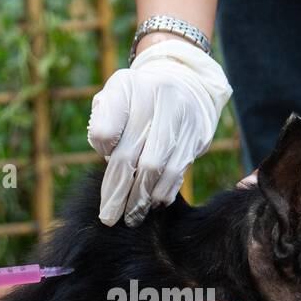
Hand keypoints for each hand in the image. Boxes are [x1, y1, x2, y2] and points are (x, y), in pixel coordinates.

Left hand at [89, 38, 231, 226]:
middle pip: (130, 157)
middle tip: (108, 217)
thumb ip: (104, 123)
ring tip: (131, 216)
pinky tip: (153, 202)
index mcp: (127, 87)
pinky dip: (163, 192)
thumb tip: (107, 155)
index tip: (105, 155)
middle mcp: (156, 98)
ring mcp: (179, 118)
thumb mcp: (115, 97)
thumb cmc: (139, 98)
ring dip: (141, 198)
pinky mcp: (197, 136)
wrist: (186, 83)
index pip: (105, 131)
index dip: (103, 149)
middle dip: (117, 193)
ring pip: (156, 169)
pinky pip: (177, 172)